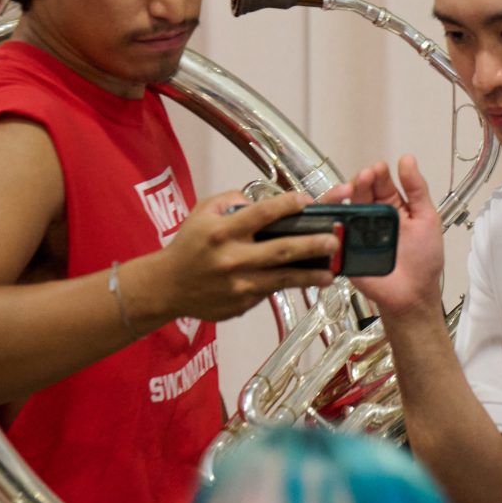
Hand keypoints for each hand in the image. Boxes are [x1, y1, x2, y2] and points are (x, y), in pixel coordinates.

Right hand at [131, 190, 337, 324]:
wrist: (167, 286)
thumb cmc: (190, 244)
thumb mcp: (203, 212)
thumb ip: (232, 200)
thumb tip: (262, 200)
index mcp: (223, 231)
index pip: (261, 214)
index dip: (287, 205)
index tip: (308, 199)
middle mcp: (233, 258)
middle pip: (281, 250)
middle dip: (311, 244)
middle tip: (334, 240)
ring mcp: (240, 284)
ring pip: (283, 278)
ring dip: (311, 275)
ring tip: (332, 272)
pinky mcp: (242, 303)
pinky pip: (271, 290)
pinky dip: (290, 284)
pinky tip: (310, 280)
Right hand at [343, 155, 445, 321]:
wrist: (413, 295)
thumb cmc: (423, 260)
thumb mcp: (427, 218)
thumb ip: (417, 189)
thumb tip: (407, 159)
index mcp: (392, 207)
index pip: (380, 183)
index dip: (378, 174)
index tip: (379, 169)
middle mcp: (372, 217)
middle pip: (360, 193)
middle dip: (361, 182)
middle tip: (365, 177)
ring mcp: (357, 233)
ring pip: (344, 209)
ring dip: (345, 197)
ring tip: (351, 190)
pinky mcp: (345, 250)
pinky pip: (334, 233)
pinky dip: (332, 222)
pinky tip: (336, 214)